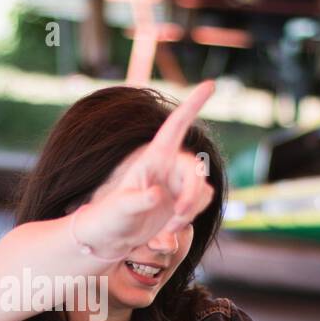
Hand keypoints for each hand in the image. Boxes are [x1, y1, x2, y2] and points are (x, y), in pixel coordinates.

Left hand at [73, 80, 216, 257]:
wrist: (110, 236)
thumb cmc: (109, 217)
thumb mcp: (120, 209)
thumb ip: (138, 201)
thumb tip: (157, 195)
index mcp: (153, 158)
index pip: (175, 127)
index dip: (193, 105)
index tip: (210, 84)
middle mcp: (168, 167)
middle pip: (196, 171)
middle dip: (191, 196)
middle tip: (177, 216)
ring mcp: (176, 184)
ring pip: (203, 190)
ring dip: (190, 211)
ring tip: (167, 228)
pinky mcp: (181, 201)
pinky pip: (201, 204)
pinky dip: (190, 218)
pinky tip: (169, 230)